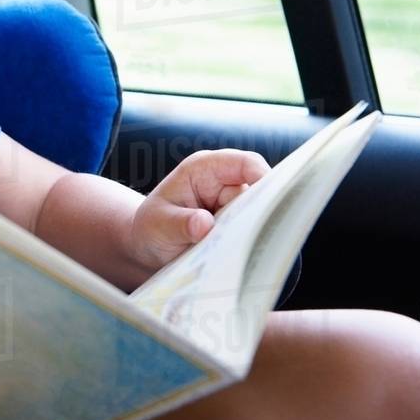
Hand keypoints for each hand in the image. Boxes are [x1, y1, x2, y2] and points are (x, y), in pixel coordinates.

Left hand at [127, 149, 269, 270]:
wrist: (150, 247)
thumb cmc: (152, 228)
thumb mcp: (158, 226)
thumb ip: (180, 224)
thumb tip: (204, 224)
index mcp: (204, 168)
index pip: (245, 163)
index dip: (263, 178)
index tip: (269, 204)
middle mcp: (224, 183)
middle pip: (260, 192)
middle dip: (255, 215)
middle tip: (238, 238)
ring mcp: (233, 205)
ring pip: (259, 216)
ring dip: (247, 234)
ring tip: (222, 249)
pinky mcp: (238, 224)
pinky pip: (253, 233)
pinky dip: (246, 245)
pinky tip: (231, 256)